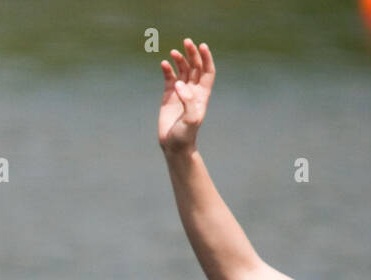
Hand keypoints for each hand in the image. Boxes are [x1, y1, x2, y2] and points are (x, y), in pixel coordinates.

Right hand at [159, 38, 214, 154]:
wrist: (174, 145)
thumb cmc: (186, 134)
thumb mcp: (191, 119)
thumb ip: (188, 101)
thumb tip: (180, 85)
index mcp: (202, 94)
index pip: (208, 71)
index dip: (206, 58)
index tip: (202, 46)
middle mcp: (192, 90)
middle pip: (195, 66)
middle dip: (192, 54)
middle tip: (187, 42)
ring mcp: (180, 92)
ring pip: (182, 70)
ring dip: (179, 59)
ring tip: (173, 52)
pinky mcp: (168, 95)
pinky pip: (169, 78)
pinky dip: (167, 69)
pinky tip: (163, 64)